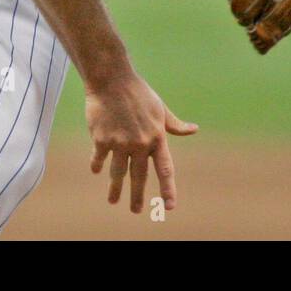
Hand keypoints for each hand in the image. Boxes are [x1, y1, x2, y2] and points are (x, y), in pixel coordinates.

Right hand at [86, 71, 196, 212]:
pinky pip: (100, 158)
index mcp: (157, 137)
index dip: (168, 189)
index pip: (165, 169)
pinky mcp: (102, 138)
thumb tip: (194, 130)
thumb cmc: (137, 91)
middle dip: (137, 196)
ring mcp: (120, 142)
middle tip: (136, 211)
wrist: (111, 78)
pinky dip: (98, 166)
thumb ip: (174, 124)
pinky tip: (97, 171)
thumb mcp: (160, 107)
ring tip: (113, 201)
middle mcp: (140, 143)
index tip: (169, 206)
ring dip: (115, 189)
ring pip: (118, 173)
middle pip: (139, 176)